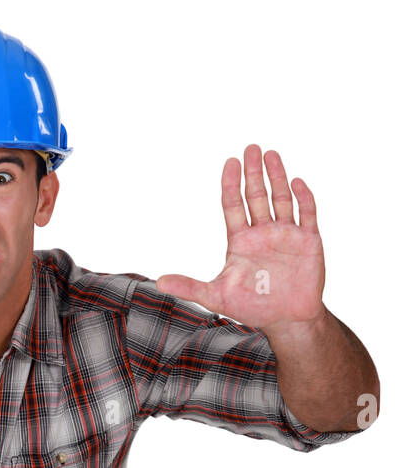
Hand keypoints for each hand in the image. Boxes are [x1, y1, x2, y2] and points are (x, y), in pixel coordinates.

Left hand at [155, 144, 326, 330]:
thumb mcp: (217, 297)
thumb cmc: (253, 307)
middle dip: (253, 172)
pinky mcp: (308, 241)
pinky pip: (307, 213)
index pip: (233, 204)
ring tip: (271, 154)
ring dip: (277, 176)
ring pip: (281, 198)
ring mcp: (286, 234)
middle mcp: (262, 232)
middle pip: (256, 196)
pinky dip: (303, 197)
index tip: (230, 162)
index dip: (231, 183)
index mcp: (241, 240)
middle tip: (251, 148)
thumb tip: (158, 281)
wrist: (287, 320)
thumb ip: (189, 287)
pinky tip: (297, 182)